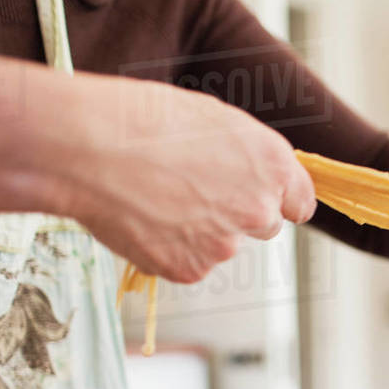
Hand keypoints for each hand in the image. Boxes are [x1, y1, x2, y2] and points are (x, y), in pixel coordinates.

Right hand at [62, 76, 316, 282]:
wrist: (87, 147)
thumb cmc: (142, 120)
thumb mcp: (212, 120)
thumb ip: (246, 155)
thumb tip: (253, 176)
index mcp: (273, 166)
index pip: (301, 203)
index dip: (282, 202)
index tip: (269, 203)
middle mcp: (258, 210)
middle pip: (263, 226)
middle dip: (236, 214)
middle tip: (189, 191)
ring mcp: (225, 245)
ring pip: (220, 245)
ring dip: (197, 231)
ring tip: (152, 197)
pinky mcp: (190, 269)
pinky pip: (185, 263)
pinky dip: (166, 249)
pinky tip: (140, 219)